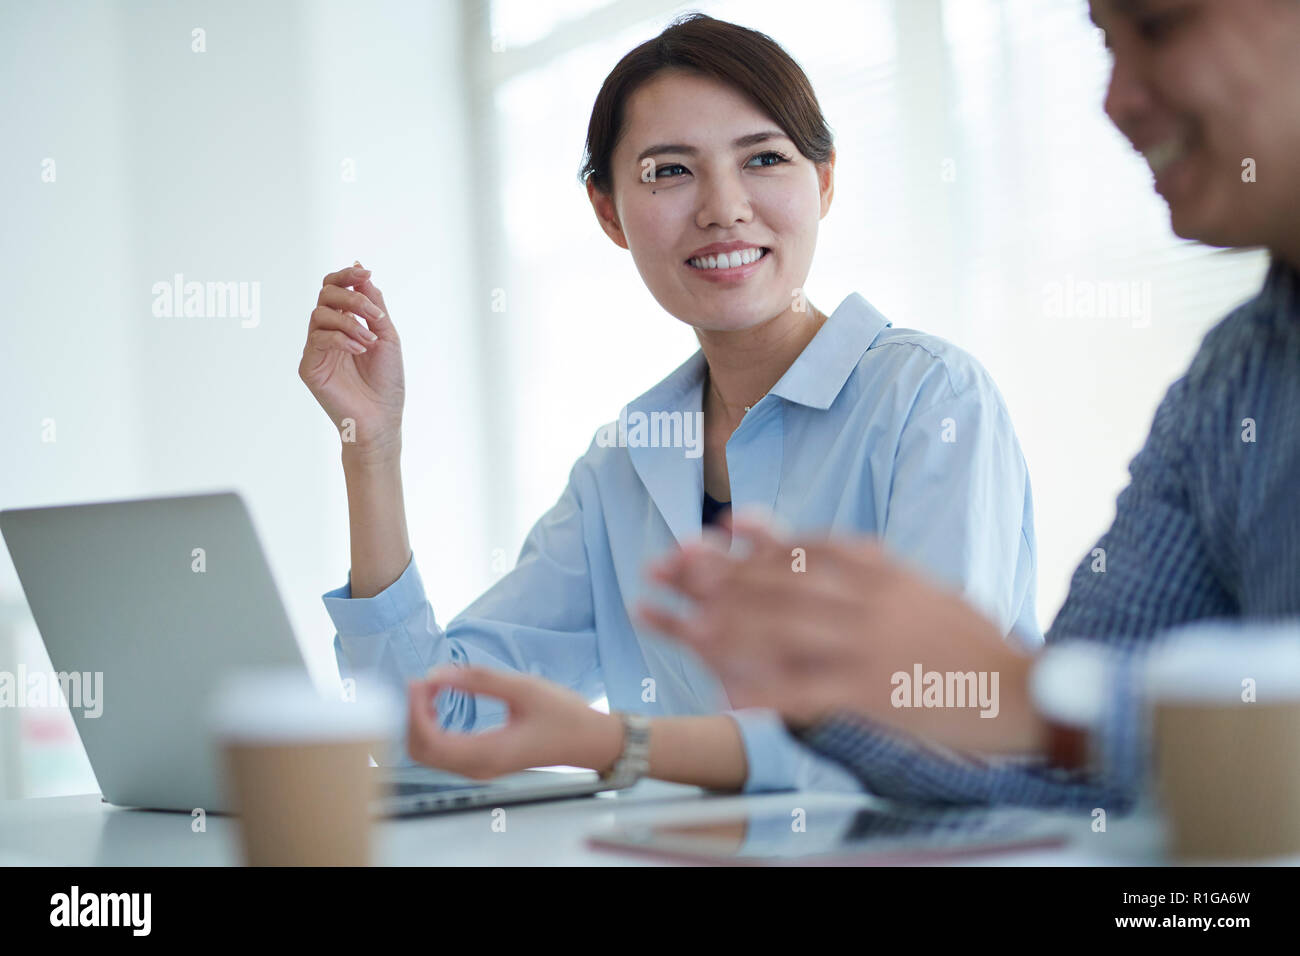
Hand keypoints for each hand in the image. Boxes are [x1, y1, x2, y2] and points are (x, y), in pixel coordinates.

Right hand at [298, 261, 404, 461]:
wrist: (382, 418)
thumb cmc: (387, 381)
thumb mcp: (386, 335)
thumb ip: (373, 304)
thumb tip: (360, 268)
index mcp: (345, 324)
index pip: (335, 289)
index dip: (346, 276)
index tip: (366, 273)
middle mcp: (328, 333)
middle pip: (325, 295)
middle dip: (350, 297)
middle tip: (372, 314)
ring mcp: (316, 349)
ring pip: (319, 314)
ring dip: (349, 322)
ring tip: (369, 341)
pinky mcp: (309, 366)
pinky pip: (317, 338)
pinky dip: (341, 339)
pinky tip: (359, 350)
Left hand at [406, 667, 623, 778]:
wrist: (588, 741)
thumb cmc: (563, 716)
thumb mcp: (524, 688)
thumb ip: (480, 680)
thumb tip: (438, 673)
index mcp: (487, 753)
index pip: (430, 741)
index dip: (415, 711)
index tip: (420, 680)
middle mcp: (477, 768)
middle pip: (420, 751)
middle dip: (412, 715)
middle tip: (423, 681)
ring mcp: (477, 769)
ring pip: (428, 753)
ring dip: (420, 720)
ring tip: (430, 688)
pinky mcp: (481, 763)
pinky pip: (442, 751)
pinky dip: (431, 727)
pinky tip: (439, 702)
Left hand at [636, 513, 1044, 756]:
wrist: (1024, 690)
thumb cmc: (969, 641)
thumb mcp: (920, 586)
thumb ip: (866, 564)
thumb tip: (808, 544)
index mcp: (882, 570)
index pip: (801, 547)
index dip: (746, 542)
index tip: (705, 534)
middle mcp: (870, 599)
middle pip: (776, 581)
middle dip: (713, 574)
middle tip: (662, 569)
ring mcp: (869, 645)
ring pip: (780, 629)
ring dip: (720, 626)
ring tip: (673, 624)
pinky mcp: (874, 693)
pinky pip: (805, 691)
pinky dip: (762, 694)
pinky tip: (724, 696)